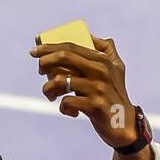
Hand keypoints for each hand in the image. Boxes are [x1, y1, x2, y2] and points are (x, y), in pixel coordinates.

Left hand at [31, 34, 138, 148]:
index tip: (33, 51)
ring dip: (48, 89)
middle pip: (64, 57)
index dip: (49, 46)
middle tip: (40, 71)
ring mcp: (98, 88)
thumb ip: (106, 49)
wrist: (125, 125)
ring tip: (51, 95)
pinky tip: (69, 111)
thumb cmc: (115, 95)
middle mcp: (101, 71)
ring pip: (60, 80)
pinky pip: (66, 102)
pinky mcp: (94, 106)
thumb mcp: (116, 68)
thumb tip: (88, 34)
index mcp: (103, 60)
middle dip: (44, 62)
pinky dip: (63, 107)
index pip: (71, 46)